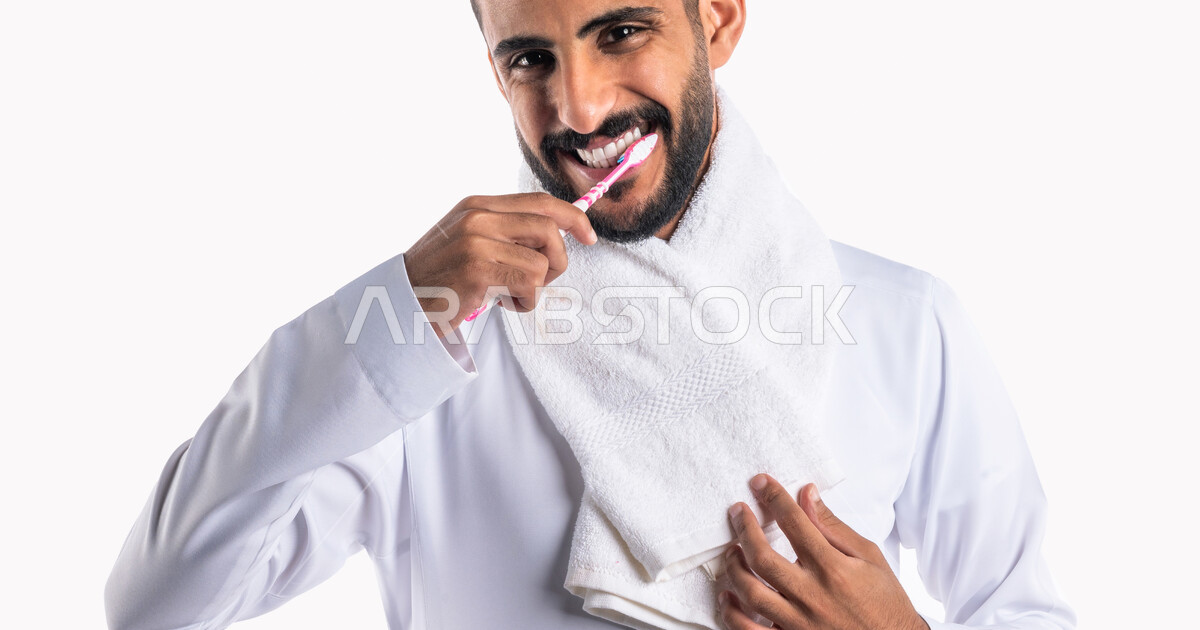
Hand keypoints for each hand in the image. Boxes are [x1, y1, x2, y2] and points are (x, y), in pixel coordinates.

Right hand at [403, 193, 597, 335]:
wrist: (401, 304)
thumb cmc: (441, 279)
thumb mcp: (469, 241)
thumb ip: (505, 232)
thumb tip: (555, 233)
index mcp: (478, 205)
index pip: (539, 201)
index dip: (572, 216)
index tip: (589, 236)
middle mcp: (478, 217)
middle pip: (548, 228)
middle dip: (558, 260)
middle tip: (541, 281)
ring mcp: (476, 241)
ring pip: (543, 261)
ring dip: (536, 288)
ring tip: (509, 294)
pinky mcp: (478, 269)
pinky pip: (530, 284)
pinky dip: (525, 301)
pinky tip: (503, 303)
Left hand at [719, 474, 928, 629]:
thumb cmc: (884, 602)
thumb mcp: (869, 556)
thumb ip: (833, 526)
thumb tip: (806, 494)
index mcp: (833, 569)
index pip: (795, 524)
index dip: (774, 498)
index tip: (760, 483)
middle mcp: (812, 596)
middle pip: (763, 557)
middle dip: (744, 528)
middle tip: (737, 511)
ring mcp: (799, 623)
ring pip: (751, 593)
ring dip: (734, 568)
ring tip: (732, 551)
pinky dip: (732, 614)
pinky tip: (728, 596)